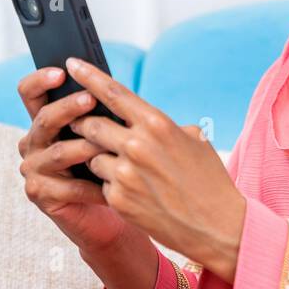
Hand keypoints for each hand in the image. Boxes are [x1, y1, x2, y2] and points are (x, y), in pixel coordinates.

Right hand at [16, 67, 159, 288]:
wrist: (119, 209)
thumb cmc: (118, 165)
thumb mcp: (115, 133)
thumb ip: (110, 112)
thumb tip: (123, 89)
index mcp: (48, 120)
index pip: (31, 92)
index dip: (41, 79)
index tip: (63, 71)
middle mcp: (34, 141)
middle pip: (44, 118)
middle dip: (69, 107)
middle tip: (90, 99)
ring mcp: (33, 168)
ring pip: (57, 151)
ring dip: (85, 147)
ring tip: (109, 147)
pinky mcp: (39, 194)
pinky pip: (65, 186)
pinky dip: (91, 186)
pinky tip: (110, 187)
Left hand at [63, 56, 247, 282]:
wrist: (217, 225)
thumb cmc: (208, 179)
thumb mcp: (193, 140)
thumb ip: (160, 125)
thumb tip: (137, 118)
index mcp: (157, 124)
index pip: (113, 92)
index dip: (88, 76)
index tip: (72, 63)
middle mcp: (137, 146)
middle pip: (91, 124)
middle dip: (85, 124)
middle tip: (84, 125)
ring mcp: (125, 174)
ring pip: (92, 156)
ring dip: (100, 158)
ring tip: (125, 168)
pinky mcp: (118, 200)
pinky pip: (101, 183)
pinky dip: (111, 184)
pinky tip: (133, 192)